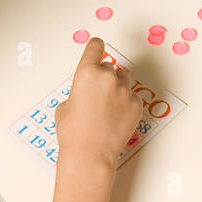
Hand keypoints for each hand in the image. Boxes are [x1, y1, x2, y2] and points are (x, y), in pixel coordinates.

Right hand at [54, 37, 141, 168]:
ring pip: (123, 80)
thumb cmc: (73, 133)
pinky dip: (126, 104)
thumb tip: (86, 91)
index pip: (95, 46)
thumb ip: (78, 90)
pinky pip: (132, 97)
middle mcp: (108, 77)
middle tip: (96, 97)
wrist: (90, 154)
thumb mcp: (65, 105)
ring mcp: (125, 90)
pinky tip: (115, 118)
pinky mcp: (136, 104)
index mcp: (87, 72)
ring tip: (107, 108)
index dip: (95, 48)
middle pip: (109, 67)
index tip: (97, 49)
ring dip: (117, 88)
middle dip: (103, 78)